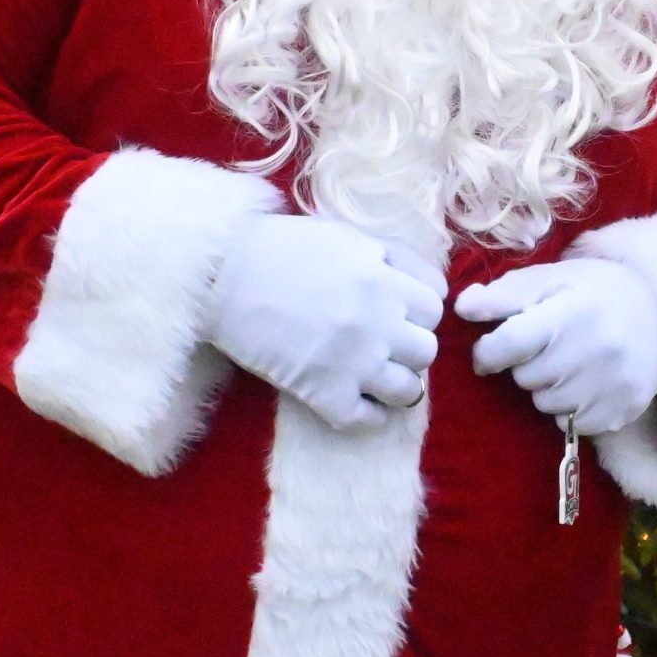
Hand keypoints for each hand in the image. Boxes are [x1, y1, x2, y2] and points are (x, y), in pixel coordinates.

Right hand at [207, 214, 443, 432]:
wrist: (221, 276)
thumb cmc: (281, 248)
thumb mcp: (348, 236)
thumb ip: (394, 258)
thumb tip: (432, 284)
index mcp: (385, 281)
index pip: (435, 308)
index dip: (418, 310)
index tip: (399, 313)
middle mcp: (378, 323)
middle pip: (428, 350)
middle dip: (411, 348)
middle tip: (386, 345)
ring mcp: (353, 362)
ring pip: (408, 391)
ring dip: (396, 385)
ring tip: (377, 378)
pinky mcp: (323, 393)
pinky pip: (367, 420)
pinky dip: (368, 416)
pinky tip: (356, 402)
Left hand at [455, 257, 656, 435]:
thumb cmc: (593, 291)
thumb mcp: (549, 279)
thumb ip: (502, 295)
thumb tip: (461, 308)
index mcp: (573, 312)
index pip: (509, 344)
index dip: (489, 351)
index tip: (492, 348)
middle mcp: (598, 349)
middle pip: (525, 378)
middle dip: (525, 365)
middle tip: (547, 347)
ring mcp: (614, 383)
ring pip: (546, 404)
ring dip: (547, 388)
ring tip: (568, 364)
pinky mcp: (625, 407)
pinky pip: (572, 424)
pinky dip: (570, 408)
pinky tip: (585, 382)